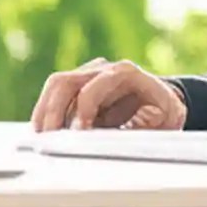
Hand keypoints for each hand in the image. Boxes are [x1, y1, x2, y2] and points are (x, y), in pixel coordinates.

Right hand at [30, 58, 186, 131]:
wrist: (163, 102)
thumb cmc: (164, 110)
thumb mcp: (166, 118)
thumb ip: (146, 124)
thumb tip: (126, 130)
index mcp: (125, 73)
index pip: (94, 87)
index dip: (83, 110)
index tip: (78, 132)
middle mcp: (103, 69)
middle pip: (66, 82)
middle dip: (53, 110)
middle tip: (49, 136)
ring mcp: (88, 75)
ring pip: (56, 87)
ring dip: (44, 111)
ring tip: (40, 136)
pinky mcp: (78, 87)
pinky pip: (55, 95)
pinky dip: (46, 113)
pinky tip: (43, 130)